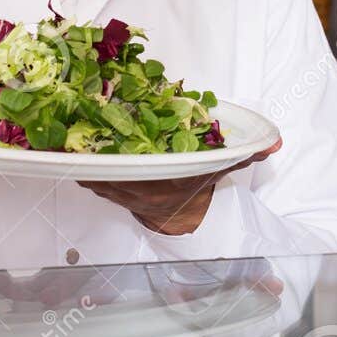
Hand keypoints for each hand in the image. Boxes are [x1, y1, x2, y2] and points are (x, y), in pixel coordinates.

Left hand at [78, 140, 281, 235]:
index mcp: (165, 182)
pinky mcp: (107, 189)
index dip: (119, 162)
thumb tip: (274, 143)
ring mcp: (120, 191)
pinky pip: (88, 177)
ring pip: (93, 174)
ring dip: (79, 157)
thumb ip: (243, 154)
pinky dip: (77, 165)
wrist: (178, 214)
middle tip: (77, 122)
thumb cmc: (191, 185)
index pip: (140, 172)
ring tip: (62, 130)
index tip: (104, 143)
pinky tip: (62, 146)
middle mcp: (139, 189)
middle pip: (108, 171)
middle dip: (92, 151)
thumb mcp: (216, 169)